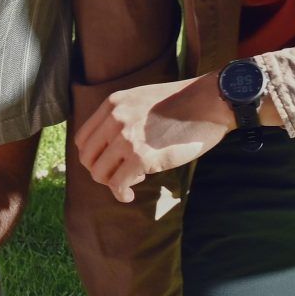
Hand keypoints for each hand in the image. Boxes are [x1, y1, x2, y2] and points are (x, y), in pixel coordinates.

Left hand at [75, 77, 234, 203]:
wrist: (211, 101)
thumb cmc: (184, 103)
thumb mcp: (142, 100)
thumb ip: (122, 118)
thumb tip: (111, 148)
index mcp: (113, 104)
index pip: (83, 139)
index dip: (93, 156)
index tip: (110, 162)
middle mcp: (114, 119)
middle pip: (88, 157)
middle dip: (101, 171)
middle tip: (120, 175)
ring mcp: (126, 138)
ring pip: (99, 173)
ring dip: (111, 183)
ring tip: (131, 181)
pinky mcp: (141, 157)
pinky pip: (117, 184)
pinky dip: (120, 194)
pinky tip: (129, 195)